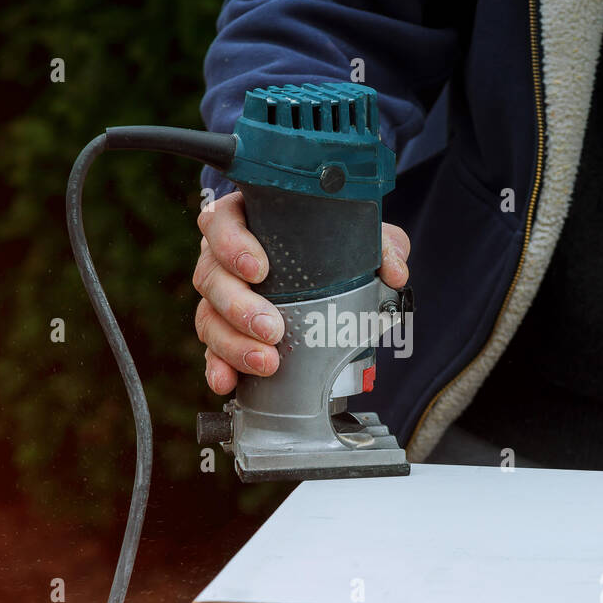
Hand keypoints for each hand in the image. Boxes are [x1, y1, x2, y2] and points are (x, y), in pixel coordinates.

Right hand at [193, 190, 410, 393]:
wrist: (320, 268)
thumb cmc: (325, 241)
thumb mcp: (355, 232)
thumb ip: (380, 243)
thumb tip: (394, 273)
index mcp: (244, 220)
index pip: (221, 223)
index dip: (232, 245)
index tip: (259, 269)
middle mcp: (222, 258)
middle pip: (211, 278)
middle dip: (239, 307)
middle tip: (272, 328)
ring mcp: (220, 297)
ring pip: (209, 318)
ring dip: (233, 344)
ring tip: (266, 361)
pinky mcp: (223, 331)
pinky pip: (211, 350)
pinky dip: (219, 367)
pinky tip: (228, 381)